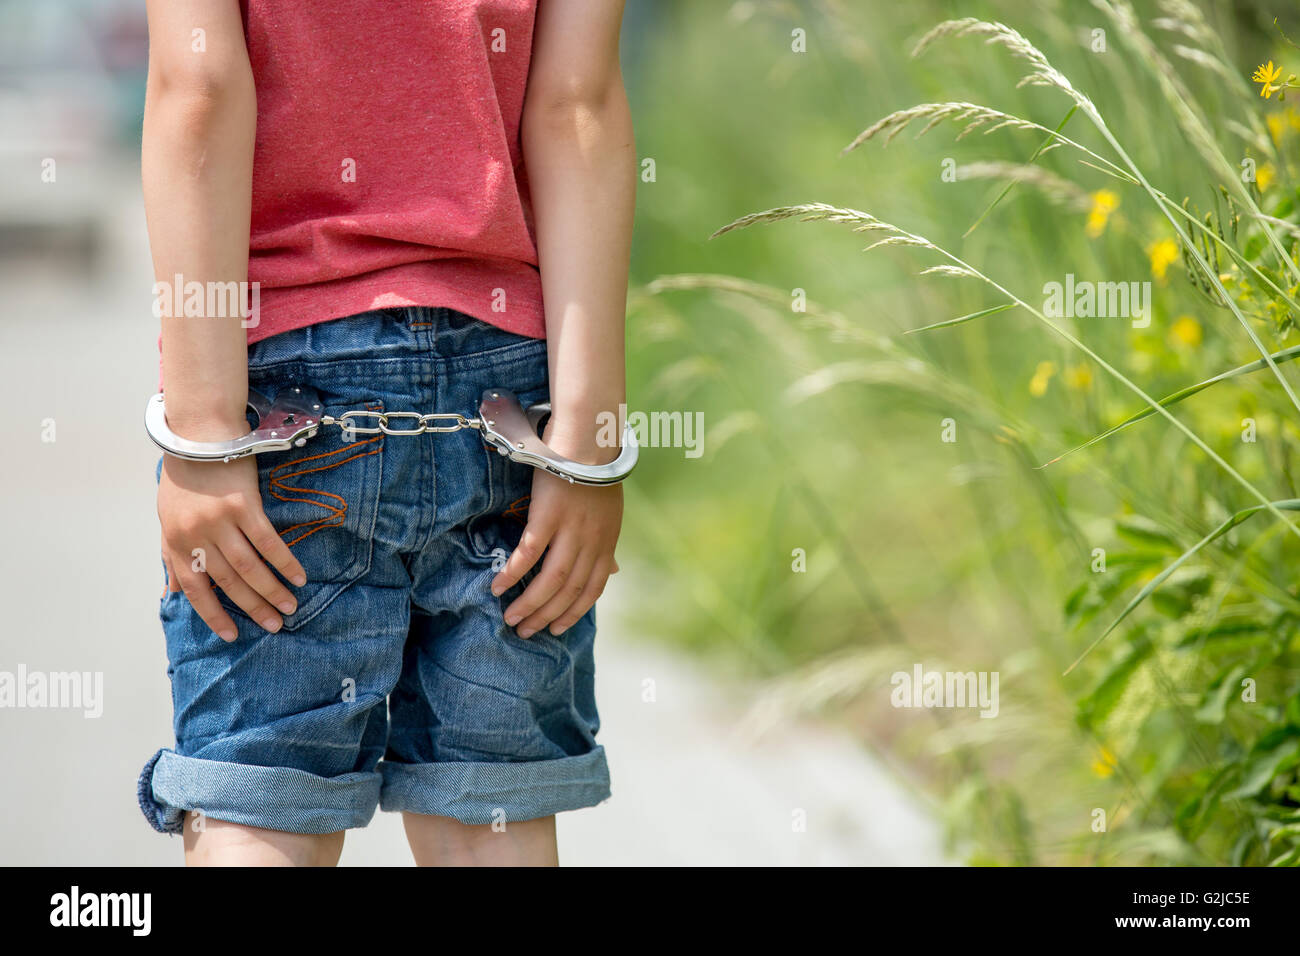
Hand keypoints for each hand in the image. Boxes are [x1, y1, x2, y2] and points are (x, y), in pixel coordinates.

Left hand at [158, 451, 306, 641]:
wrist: (198, 435)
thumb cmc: (184, 478)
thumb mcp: (168, 518)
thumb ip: (173, 555)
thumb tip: (172, 592)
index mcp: (176, 542)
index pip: (195, 589)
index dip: (214, 615)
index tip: (232, 635)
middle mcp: (197, 535)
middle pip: (228, 582)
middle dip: (252, 607)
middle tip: (274, 625)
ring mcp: (220, 521)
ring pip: (249, 567)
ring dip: (272, 590)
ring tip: (290, 607)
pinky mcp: (244, 505)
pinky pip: (267, 542)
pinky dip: (284, 562)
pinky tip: (298, 576)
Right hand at [490, 418, 622, 638]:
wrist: (589, 438)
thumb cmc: (596, 473)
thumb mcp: (611, 514)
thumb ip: (607, 545)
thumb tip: (615, 571)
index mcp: (608, 543)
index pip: (593, 589)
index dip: (574, 613)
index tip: (557, 630)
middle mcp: (592, 542)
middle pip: (569, 591)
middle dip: (547, 616)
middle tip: (525, 632)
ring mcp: (571, 530)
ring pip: (551, 580)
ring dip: (530, 604)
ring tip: (511, 619)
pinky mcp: (548, 516)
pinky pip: (529, 554)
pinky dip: (513, 574)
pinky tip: (498, 587)